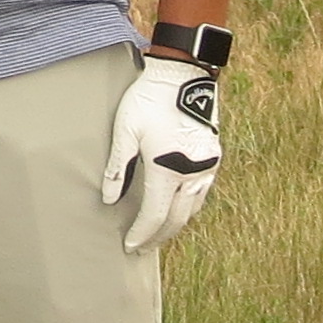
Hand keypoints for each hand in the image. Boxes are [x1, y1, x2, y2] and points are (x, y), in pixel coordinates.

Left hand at [100, 58, 220, 254]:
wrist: (183, 74)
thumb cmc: (149, 100)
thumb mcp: (125, 132)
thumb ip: (118, 168)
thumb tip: (109, 199)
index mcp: (169, 169)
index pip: (155, 214)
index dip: (142, 234)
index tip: (130, 246)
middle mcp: (193, 173)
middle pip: (176, 218)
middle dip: (158, 236)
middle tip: (141, 248)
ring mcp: (207, 166)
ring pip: (192, 208)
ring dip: (175, 224)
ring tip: (157, 233)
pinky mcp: (213, 157)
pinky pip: (201, 193)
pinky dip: (187, 207)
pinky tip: (176, 209)